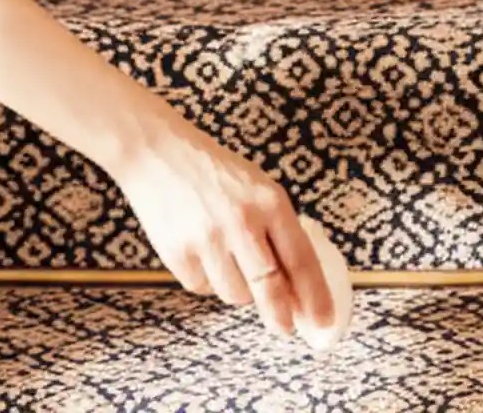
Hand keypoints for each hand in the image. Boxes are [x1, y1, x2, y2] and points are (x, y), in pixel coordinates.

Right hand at [114, 129, 351, 346]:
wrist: (158, 153)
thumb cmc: (217, 173)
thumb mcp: (260, 189)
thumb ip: (279, 231)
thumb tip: (295, 284)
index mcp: (270, 203)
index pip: (300, 260)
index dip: (314, 295)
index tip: (323, 320)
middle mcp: (241, 222)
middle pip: (268, 287)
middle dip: (281, 314)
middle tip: (286, 328)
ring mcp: (206, 239)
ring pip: (234, 294)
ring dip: (240, 290)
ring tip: (231, 260)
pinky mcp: (176, 252)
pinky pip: (202, 287)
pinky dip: (208, 280)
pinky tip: (203, 252)